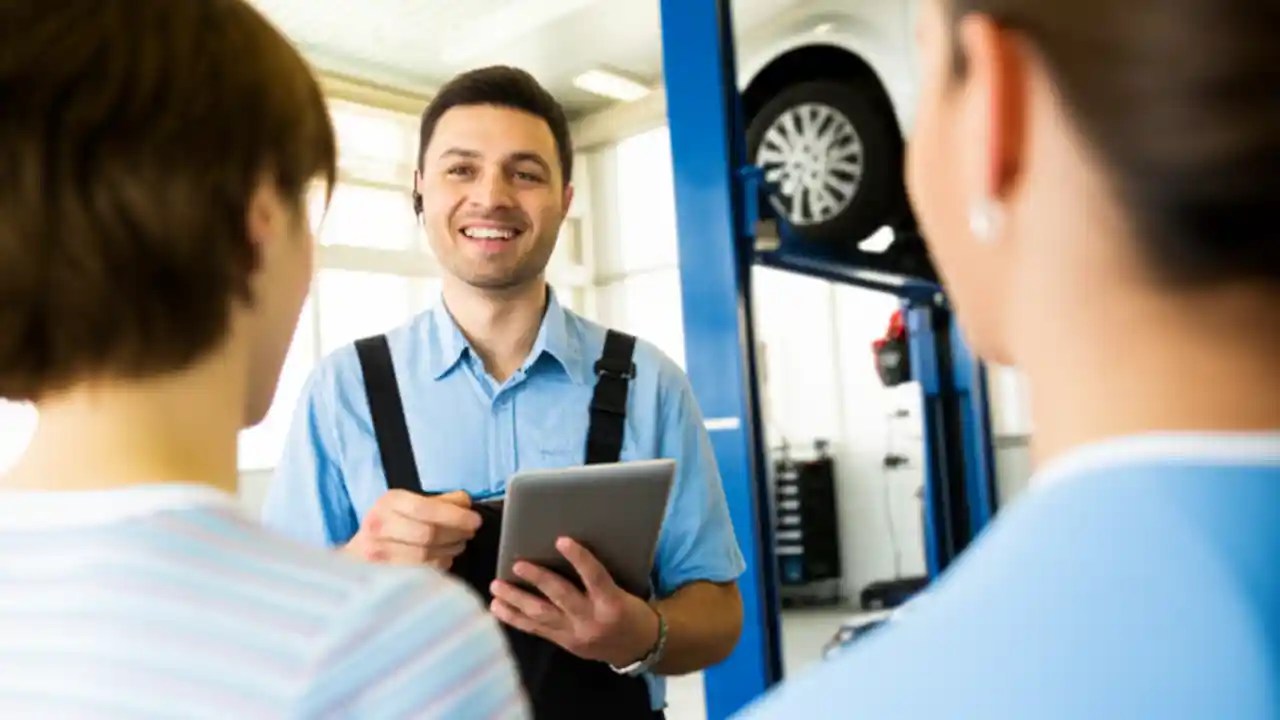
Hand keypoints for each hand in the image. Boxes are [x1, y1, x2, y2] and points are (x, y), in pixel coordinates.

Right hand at [344, 490, 480, 569]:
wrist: (358, 552)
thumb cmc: (393, 525)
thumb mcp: (411, 504)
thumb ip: (441, 501)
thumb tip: (465, 503)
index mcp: (389, 502)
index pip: (425, 508)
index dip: (454, 516)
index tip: (475, 521)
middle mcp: (378, 525)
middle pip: (428, 534)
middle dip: (455, 535)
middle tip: (468, 534)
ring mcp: (376, 553)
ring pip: (425, 555)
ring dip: (449, 550)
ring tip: (457, 545)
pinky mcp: (382, 574)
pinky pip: (420, 572)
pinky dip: (439, 565)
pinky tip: (443, 558)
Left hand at [489, 538, 659, 667]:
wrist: (639, 648)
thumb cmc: (632, 610)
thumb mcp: (624, 591)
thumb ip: (599, 577)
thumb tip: (566, 548)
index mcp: (612, 602)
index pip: (595, 577)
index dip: (579, 558)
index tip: (562, 540)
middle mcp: (591, 619)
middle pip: (561, 596)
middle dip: (537, 579)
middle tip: (517, 564)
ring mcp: (575, 634)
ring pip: (541, 615)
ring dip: (516, 600)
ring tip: (496, 587)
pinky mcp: (564, 643)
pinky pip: (535, 630)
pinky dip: (514, 618)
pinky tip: (497, 608)